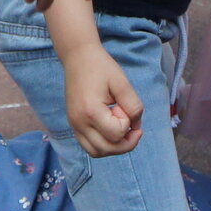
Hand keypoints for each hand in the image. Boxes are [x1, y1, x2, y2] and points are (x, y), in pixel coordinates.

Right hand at [64, 42, 142, 156]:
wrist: (78, 58)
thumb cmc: (101, 67)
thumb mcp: (123, 83)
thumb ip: (133, 106)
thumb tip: (136, 127)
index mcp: (90, 111)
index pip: (117, 134)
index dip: (127, 123)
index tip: (122, 105)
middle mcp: (79, 123)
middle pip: (107, 149)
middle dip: (126, 142)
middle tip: (133, 124)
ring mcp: (74, 125)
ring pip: (97, 152)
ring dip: (114, 147)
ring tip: (122, 129)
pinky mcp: (74, 125)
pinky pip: (89, 146)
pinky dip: (104, 144)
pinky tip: (112, 130)